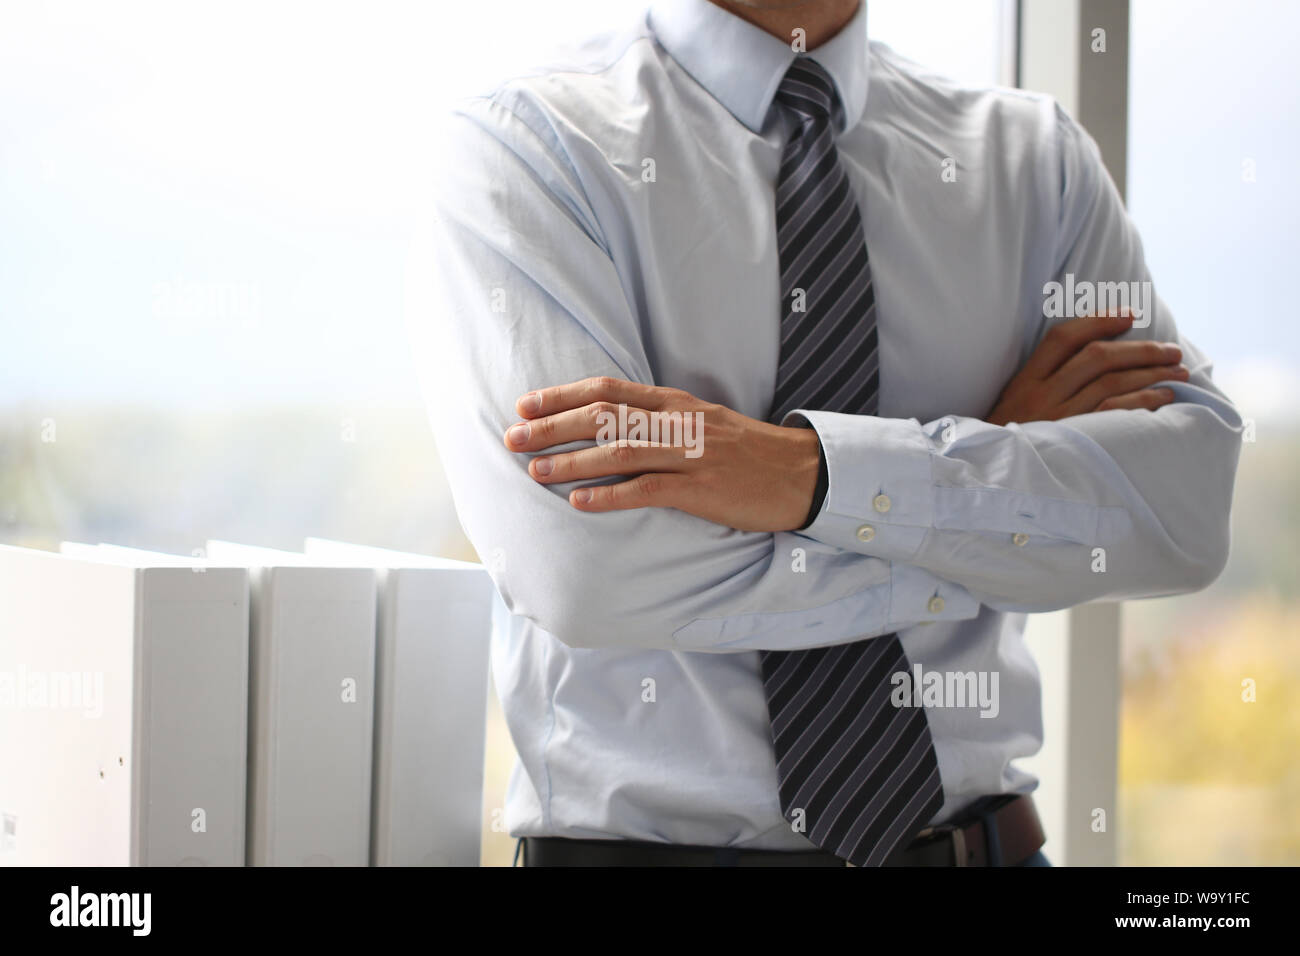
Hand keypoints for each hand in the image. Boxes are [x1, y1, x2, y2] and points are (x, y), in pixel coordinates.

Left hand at [503, 377, 820, 531]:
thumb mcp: (702, 422)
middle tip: (513, 437)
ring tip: (533, 471)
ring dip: (570, 461)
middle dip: (552, 426)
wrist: (802, 474)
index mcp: (675, 402)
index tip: (525, 403)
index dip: (562, 395)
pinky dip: (609, 496)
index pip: (608, 389)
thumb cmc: (747, 453)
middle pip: (603, 416)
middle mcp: (677, 422)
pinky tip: (579, 502)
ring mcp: (690, 454)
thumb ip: (659, 420)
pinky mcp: (702, 490)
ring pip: (618, 451)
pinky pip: (647, 490)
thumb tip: (608, 427)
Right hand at [986, 311, 1187, 425]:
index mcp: (1024, 382)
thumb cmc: (1014, 444)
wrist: (996, 484)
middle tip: (1172, 350)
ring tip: (1179, 373)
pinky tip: (1164, 398)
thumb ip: (1046, 383)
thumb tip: (1098, 359)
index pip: (1062, 338)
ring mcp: (1057, 418)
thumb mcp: (1017, 408)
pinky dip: (1144, 400)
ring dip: (1152, 373)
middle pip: (1096, 356)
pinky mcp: (1074, 440)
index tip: (1130, 315)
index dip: (1099, 321)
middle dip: (1141, 349)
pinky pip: (1115, 412)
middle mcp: (1039, 395)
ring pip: (1111, 382)